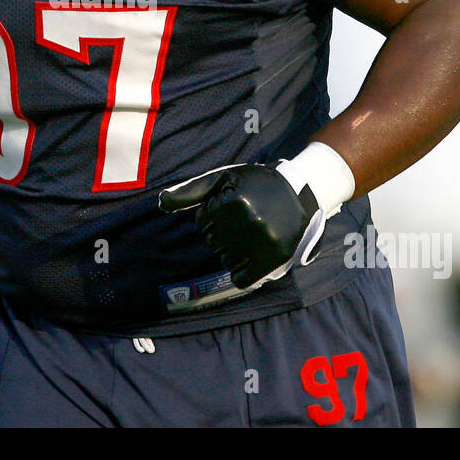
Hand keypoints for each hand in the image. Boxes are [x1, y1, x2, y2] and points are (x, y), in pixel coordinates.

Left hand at [158, 143, 355, 289]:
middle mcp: (249, 223)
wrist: (299, 192)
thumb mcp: (223, 179)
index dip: (213, 215)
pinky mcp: (275, 259)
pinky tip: (249, 259)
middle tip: (244, 221)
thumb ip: (190, 191)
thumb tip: (161, 204)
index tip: (232, 207)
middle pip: (214, 243)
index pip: (203, 222)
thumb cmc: (255, 184)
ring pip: (227, 261)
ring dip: (232, 252)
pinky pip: (242, 280)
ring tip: (250, 236)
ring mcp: (264, 243)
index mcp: (234, 202)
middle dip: (223, 233)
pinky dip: (241, 274)